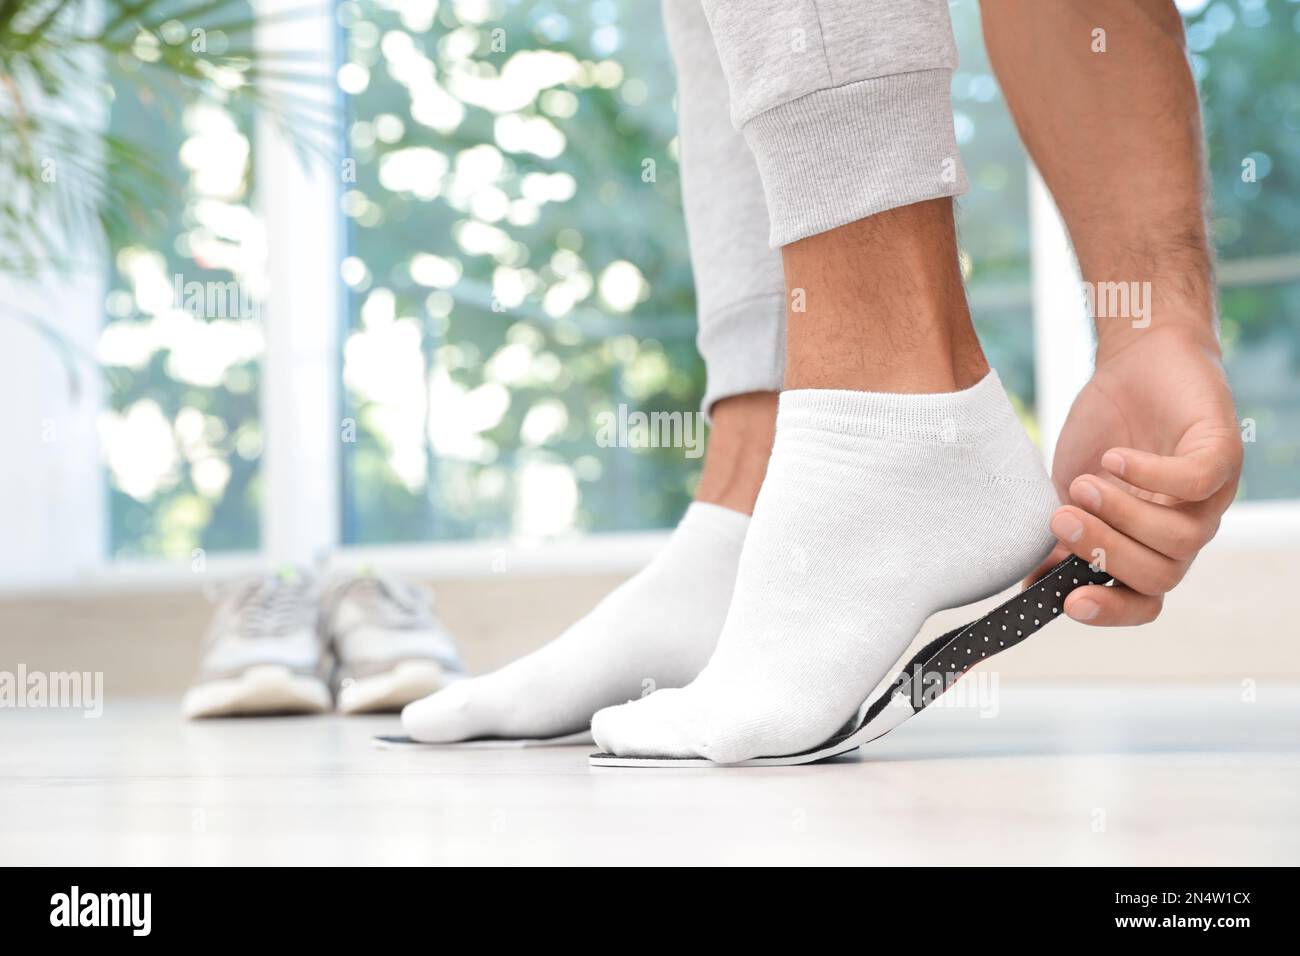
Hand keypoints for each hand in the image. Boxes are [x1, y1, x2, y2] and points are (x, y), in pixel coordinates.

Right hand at [1026, 325, 1242, 625]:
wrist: (1136, 362)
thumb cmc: (1105, 429)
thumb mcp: (1068, 489)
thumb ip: (1061, 534)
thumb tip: (1032, 584)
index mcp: (1147, 546)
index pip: (1143, 600)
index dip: (1111, 611)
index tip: (1068, 602)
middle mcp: (1184, 529)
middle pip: (1160, 576)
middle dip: (1105, 552)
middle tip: (1060, 518)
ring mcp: (1208, 496)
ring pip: (1182, 539)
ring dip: (1124, 516)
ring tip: (1083, 484)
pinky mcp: (1221, 451)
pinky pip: (1196, 482)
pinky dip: (1153, 477)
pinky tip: (1115, 460)